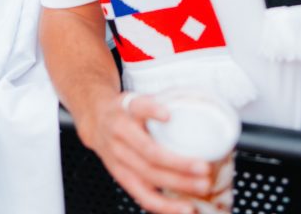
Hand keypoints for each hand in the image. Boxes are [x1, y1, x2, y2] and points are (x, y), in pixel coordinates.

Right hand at [88, 93, 211, 213]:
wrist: (96, 122)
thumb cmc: (122, 111)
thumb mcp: (134, 98)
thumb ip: (153, 103)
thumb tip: (185, 106)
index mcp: (124, 112)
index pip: (137, 109)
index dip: (152, 110)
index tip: (168, 115)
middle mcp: (120, 137)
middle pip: (149, 153)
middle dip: (179, 163)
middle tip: (204, 167)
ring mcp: (119, 160)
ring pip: (148, 177)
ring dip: (177, 185)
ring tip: (201, 186)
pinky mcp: (122, 178)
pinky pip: (143, 197)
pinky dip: (165, 206)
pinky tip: (184, 208)